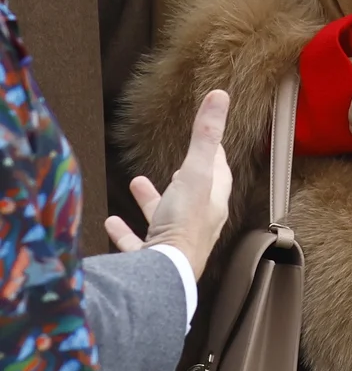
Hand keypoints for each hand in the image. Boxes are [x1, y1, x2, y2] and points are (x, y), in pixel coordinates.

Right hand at [105, 90, 232, 280]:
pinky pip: (138, 244)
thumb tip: (220, 95)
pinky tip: (111, 222)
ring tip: (137, 182)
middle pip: (194, 196)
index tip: (212, 142)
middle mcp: (198, 224)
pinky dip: (126, 232)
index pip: (220, 174)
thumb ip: (204, 134)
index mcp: (213, 203)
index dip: (215, 155)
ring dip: (152, 200)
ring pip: (165, 217)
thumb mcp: (195, 172)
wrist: (164, 275)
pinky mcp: (152, 260)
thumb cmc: (184, 223)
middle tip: (178, 165)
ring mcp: (175, 243)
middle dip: (185, 178)